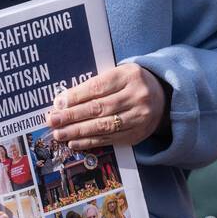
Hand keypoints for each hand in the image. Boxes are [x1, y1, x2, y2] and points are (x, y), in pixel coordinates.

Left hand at [47, 63, 166, 148]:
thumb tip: (63, 101)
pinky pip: (110, 139)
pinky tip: (74, 142)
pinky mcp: (137, 133)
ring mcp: (139, 116)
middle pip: (99, 108)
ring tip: (59, 134)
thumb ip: (94, 85)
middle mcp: (137, 96)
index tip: (58, 103)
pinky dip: (90, 142)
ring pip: (103, 126)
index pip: (98, 87)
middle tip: (53, 121)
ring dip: (78, 131)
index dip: (76, 96)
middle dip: (72, 116)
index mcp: (130, 75)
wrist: (163, 98)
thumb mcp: (118, 75)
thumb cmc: (132, 84)